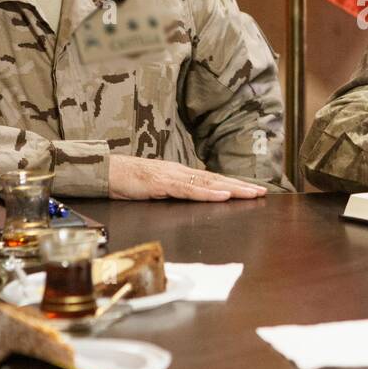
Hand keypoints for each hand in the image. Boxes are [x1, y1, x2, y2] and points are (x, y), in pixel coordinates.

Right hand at [108, 154, 266, 200]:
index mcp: (180, 173)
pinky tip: (223, 195)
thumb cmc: (127, 180)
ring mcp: (173, 176)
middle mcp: (180, 171)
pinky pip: (190, 190)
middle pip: (216, 179)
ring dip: (232, 189)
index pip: (212, 179)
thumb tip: (190, 197)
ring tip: (251, 193)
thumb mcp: (155, 188)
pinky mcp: (163, 183)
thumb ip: (173, 191)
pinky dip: (208, 193)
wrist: (105, 171)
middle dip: (240, 186)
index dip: (233, 184)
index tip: (252, 190)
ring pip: (208, 183)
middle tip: (263, 192)